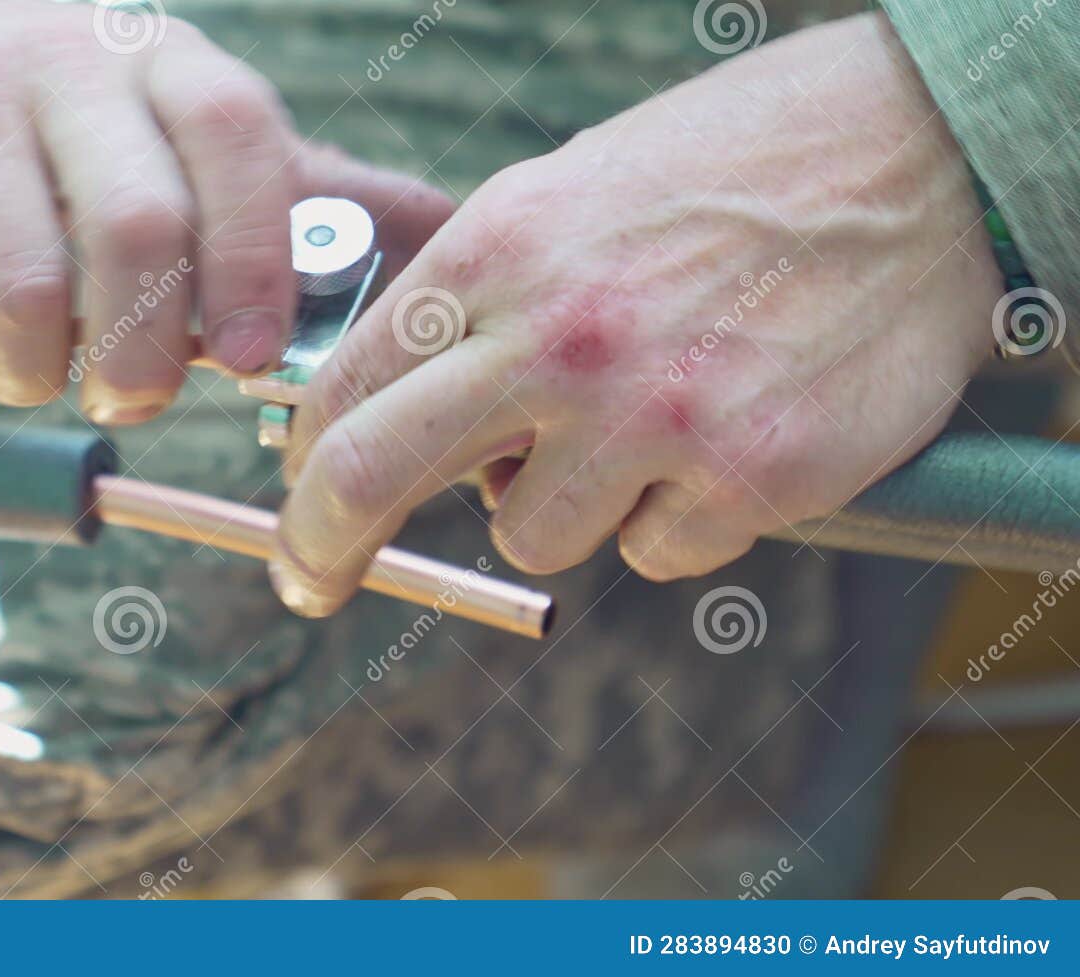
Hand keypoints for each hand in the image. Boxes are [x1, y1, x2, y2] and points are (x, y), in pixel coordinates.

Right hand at [0, 0, 452, 421]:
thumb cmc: (48, 95)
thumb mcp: (169, 110)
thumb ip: (284, 180)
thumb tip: (433, 230)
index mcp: (164, 57)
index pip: (241, 141)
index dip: (257, 264)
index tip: (246, 362)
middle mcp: (66, 58)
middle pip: (138, 230)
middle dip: (143, 355)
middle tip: (129, 396)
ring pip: (24, 285)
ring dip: (32, 371)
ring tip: (25, 372)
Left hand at [270, 13, 1003, 615]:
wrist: (916, 159)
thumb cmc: (727, 176)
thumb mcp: (563, 196)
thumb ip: (471, 305)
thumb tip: (392, 410)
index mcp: (498, 249)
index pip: (346, 387)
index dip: (302, 467)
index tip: (298, 508)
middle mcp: (559, 335)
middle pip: (376, 476)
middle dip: (325, 545)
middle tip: (314, 579)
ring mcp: (652, 414)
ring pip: (530, 537)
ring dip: (567, 507)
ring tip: (641, 427)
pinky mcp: (747, 478)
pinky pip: (655, 554)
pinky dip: (676, 519)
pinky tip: (723, 440)